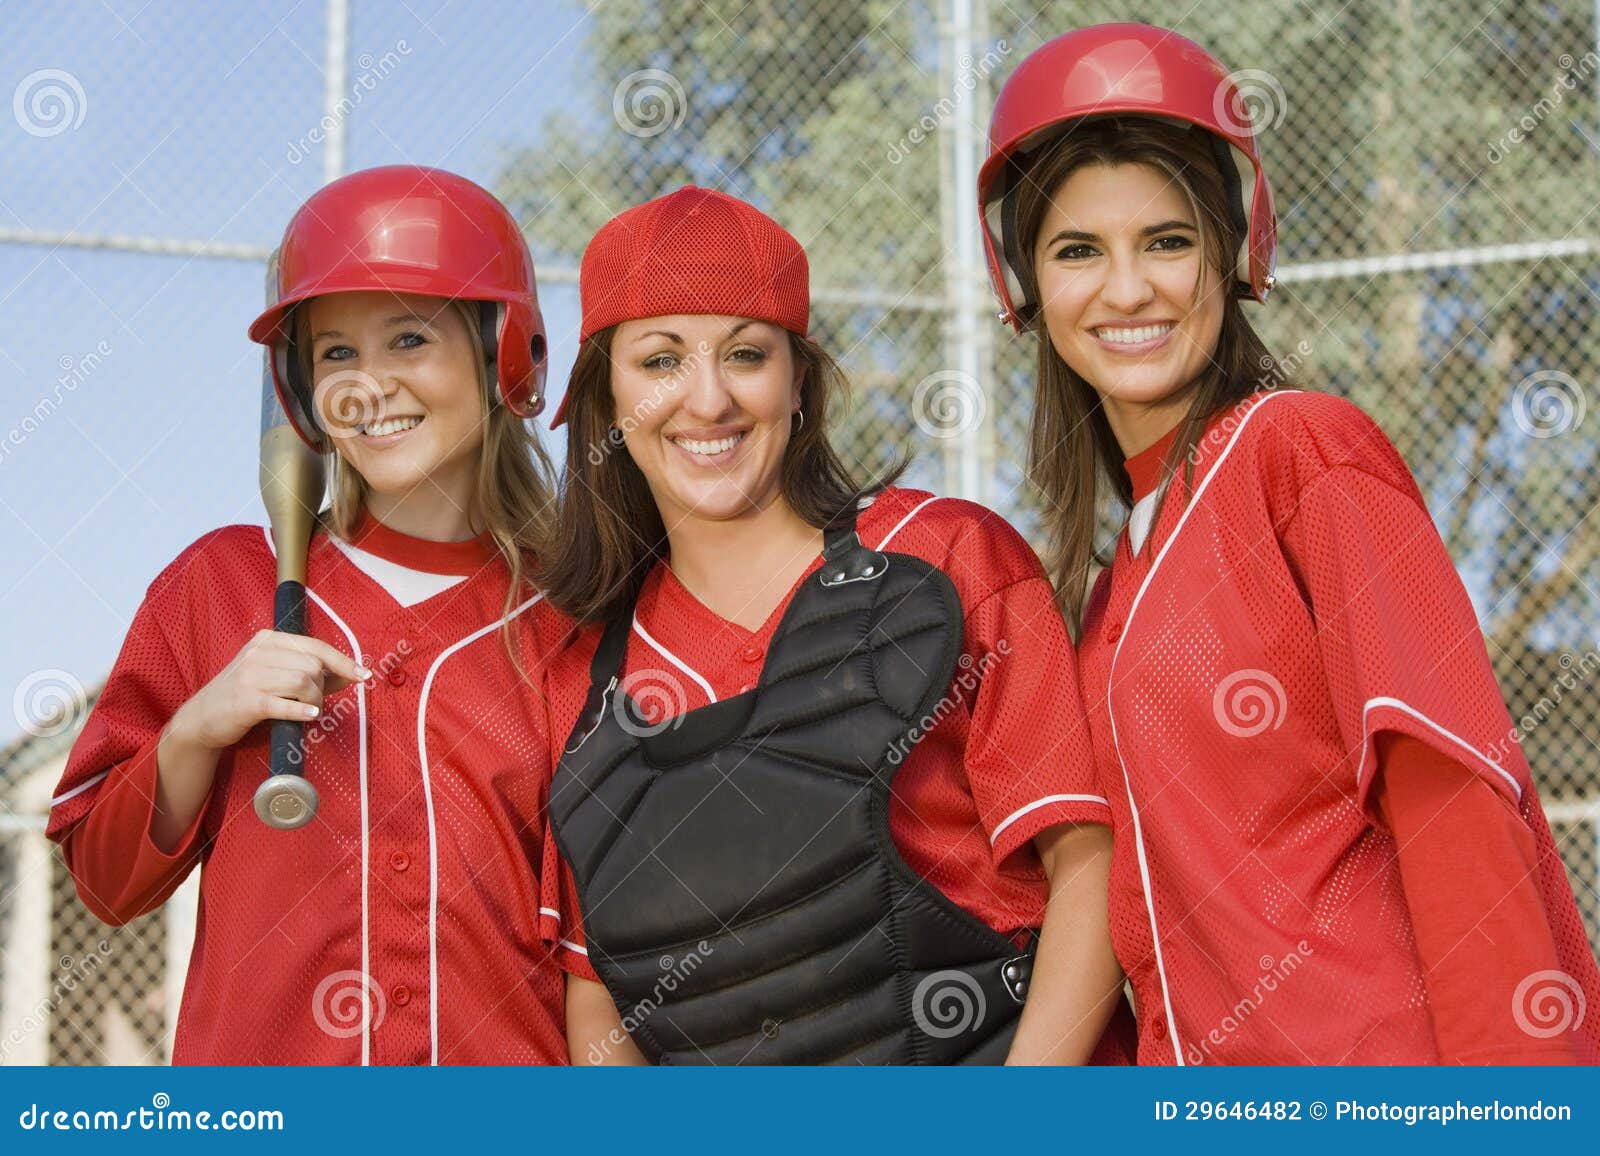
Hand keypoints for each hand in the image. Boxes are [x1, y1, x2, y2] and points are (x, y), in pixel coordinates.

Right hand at [168, 630, 370, 753]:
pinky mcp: (246, 701)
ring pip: (303, 682)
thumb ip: (310, 672)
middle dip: (322, 687)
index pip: (316, 646)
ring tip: (307, 710)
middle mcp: (259, 653)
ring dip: (314, 701)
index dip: (343, 661)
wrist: (202, 718)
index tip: (363, 674)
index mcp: (268, 640)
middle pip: (313, 666)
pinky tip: (308, 716)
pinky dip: (302, 711)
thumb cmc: (246, 695)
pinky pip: (285, 704)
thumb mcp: (274, 674)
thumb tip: (350, 675)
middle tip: (314, 701)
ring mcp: (251, 676)